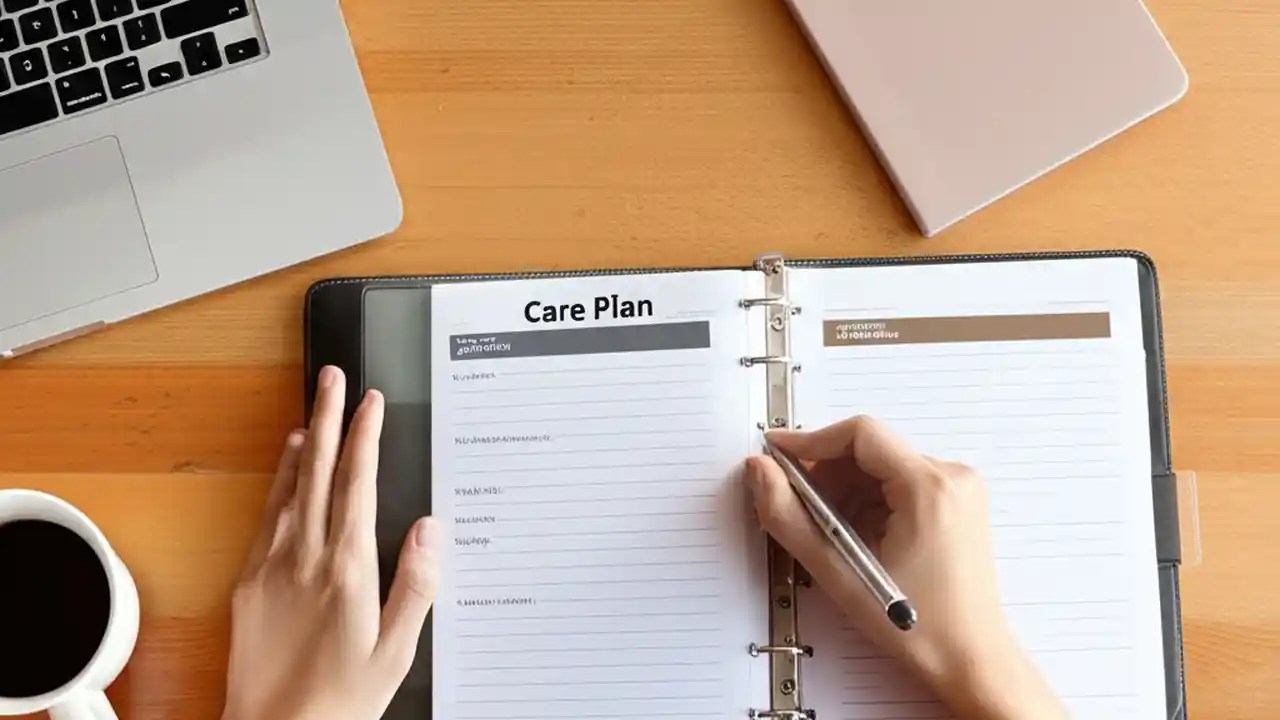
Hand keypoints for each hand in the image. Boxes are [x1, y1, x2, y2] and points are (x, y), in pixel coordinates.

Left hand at [223, 366, 438, 719]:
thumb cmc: (341, 699)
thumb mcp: (396, 650)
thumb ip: (415, 584)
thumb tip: (431, 527)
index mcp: (347, 568)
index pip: (356, 484)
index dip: (364, 436)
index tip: (370, 402)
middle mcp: (306, 557)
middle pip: (319, 471)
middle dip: (328, 418)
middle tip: (333, 377)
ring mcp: (272, 566)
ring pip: (290, 488)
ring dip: (304, 443)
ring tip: (312, 409)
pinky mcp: (248, 583)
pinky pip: (267, 518)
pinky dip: (279, 484)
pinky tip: (287, 470)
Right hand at [745, 416, 1064, 719]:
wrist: (970, 660)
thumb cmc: (920, 627)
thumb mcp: (840, 572)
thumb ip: (790, 517)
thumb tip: (761, 473)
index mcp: (929, 487)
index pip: (860, 434)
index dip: (811, 441)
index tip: (777, 454)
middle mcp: (951, 478)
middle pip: (869, 451)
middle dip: (826, 475)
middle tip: (794, 506)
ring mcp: (957, 490)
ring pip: (881, 469)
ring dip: (845, 492)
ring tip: (828, 534)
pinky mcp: (954, 504)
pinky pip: (898, 485)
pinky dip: (868, 503)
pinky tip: (855, 538)